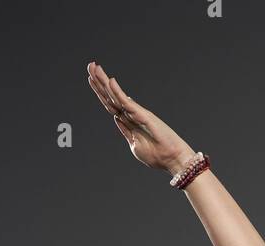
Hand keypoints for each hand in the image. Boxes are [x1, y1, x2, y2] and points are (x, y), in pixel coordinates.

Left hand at [86, 60, 195, 175]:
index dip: (100, 92)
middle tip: (90, 65)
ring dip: (104, 81)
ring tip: (94, 67)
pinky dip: (118, 93)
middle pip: (111, 96)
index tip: (90, 78)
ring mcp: (137, 114)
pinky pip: (127, 103)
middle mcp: (132, 114)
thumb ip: (126, 131)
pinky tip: (110, 81)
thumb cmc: (157, 156)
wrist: (173, 160)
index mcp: (129, 122)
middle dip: (99, 81)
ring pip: (116, 96)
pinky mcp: (143, 116)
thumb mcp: (134, 145)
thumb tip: (117, 118)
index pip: (110, 104)